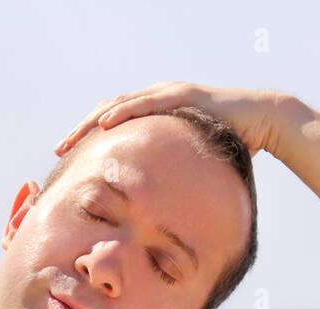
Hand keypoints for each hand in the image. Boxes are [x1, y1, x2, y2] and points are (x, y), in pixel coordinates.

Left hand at [54, 81, 289, 157]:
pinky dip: (123, 112)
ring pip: (120, 104)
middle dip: (80, 130)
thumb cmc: (230, 145)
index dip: (88, 137)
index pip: (113, 122)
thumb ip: (171, 172)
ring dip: (92, 121)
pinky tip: (104, 124)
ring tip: (70, 138)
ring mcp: (168, 93)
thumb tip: (156, 204)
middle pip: (108, 111)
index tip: (67, 156)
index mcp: (155, 113)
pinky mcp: (182, 95)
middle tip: (57, 149)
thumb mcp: (190, 161)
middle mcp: (157, 97)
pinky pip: (146, 103)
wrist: (262, 122)